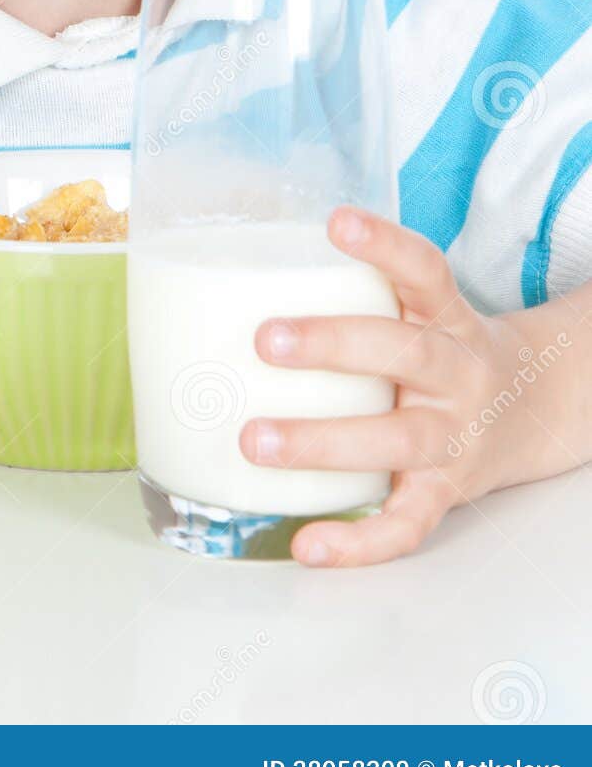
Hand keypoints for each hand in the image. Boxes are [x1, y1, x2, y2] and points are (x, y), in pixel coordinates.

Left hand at [239, 205, 544, 566]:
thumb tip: (237, 273)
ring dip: (323, 442)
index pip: (424, 270)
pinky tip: (307, 545)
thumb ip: (355, 292)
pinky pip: (406, 523)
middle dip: (333, 344)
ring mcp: (454, 436)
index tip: (336, 221)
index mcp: (447, 318)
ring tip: (255, 440)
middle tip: (264, 338)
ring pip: (398, 439)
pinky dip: (359, 542)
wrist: (528, 412)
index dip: (385, 245)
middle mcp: (456, 373)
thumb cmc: (442, 353)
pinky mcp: (445, 493)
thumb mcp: (421, 311)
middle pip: (404, 353)